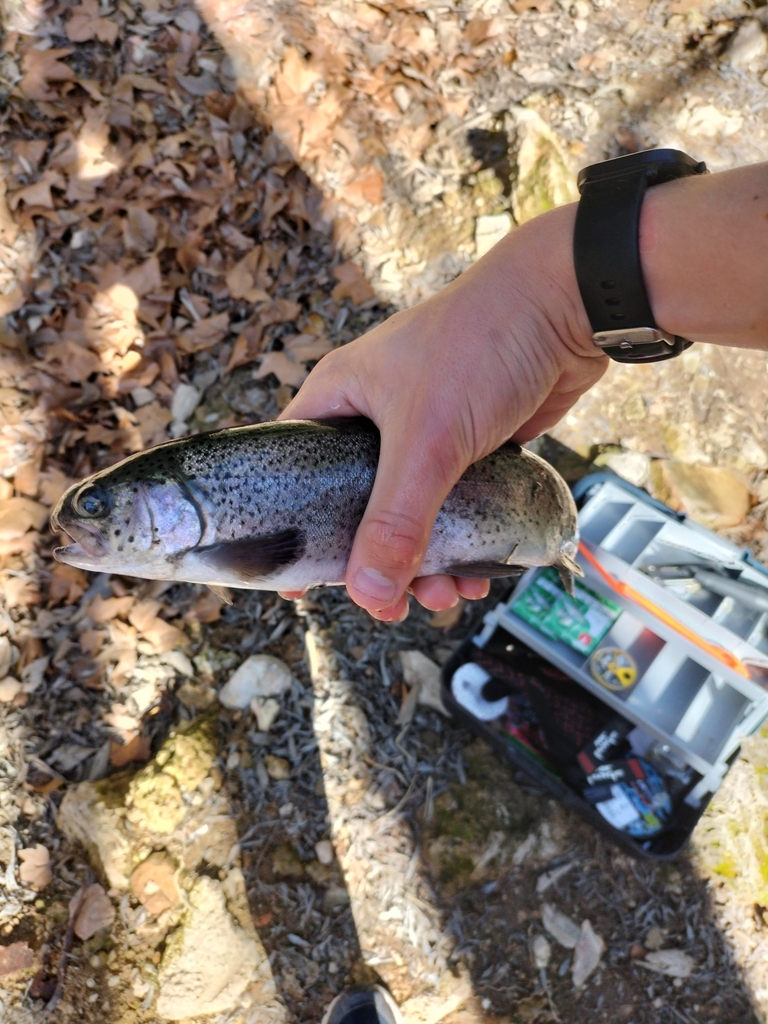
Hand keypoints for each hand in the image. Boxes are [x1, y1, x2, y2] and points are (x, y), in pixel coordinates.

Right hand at [280, 202, 606, 619]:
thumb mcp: (426, 440)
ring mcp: (427, 428)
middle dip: (378, 560)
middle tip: (393, 603)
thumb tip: (368, 592)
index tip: (301, 584)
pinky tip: (480, 572)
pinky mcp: (473, 441)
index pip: (294, 471)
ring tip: (448, 595)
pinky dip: (464, 539)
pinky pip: (457, 503)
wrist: (568, 304)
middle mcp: (377, 414)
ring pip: (413, 511)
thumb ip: (395, 519)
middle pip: (358, 505)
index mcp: (341, 397)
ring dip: (428, 560)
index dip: (293, 530)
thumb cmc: (480, 345)